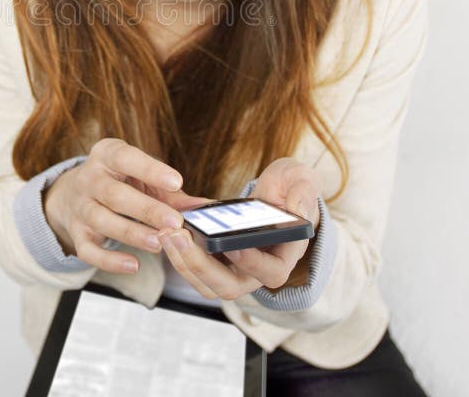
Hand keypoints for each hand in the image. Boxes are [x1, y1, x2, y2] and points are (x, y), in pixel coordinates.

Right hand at [43, 138, 209, 273]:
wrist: (73, 193)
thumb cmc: (119, 181)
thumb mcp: (142, 177)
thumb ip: (171, 193)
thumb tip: (205, 208)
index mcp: (107, 154)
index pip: (126, 158)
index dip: (151, 169)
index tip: (177, 182)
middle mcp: (89, 178)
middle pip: (115, 194)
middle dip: (146, 209)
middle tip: (175, 222)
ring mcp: (80, 207)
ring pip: (102, 221)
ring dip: (132, 234)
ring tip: (160, 243)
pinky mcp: (76, 233)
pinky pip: (89, 250)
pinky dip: (110, 260)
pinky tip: (133, 264)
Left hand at [158, 157, 321, 299]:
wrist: (277, 195)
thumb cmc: (291, 188)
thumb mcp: (301, 181)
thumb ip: (303, 192)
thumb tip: (299, 211)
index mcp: (284, 254)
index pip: (270, 272)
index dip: (251, 262)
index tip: (229, 244)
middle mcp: (258, 270)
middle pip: (228, 287)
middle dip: (200, 265)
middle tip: (178, 237)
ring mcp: (237, 270)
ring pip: (206, 284)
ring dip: (183, 263)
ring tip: (166, 234)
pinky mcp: (218, 262)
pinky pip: (195, 270)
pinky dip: (178, 254)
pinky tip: (165, 231)